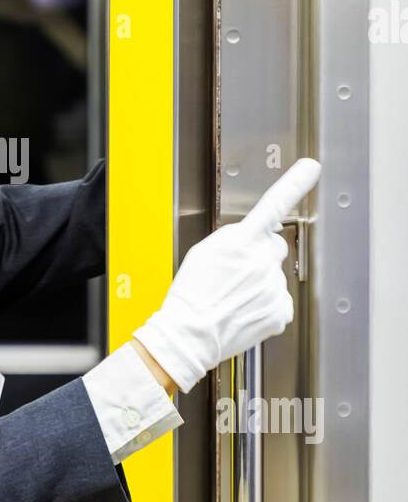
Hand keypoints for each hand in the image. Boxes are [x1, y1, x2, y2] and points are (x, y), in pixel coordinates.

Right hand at [132, 158, 320, 393]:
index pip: (271, 206)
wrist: (190, 334)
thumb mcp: (204, 253)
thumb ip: (233, 239)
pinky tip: (244, 309)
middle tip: (238, 272)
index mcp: (239, 243)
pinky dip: (265, 305)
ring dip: (259, 283)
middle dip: (261, 254)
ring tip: (233, 296)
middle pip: (274, 246)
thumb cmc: (191, 295)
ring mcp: (273, 288)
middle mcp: (261, 263)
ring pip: (274, 276)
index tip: (311, 168)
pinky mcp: (280, 311)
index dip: (294, 184)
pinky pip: (279, 300)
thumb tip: (252, 237)